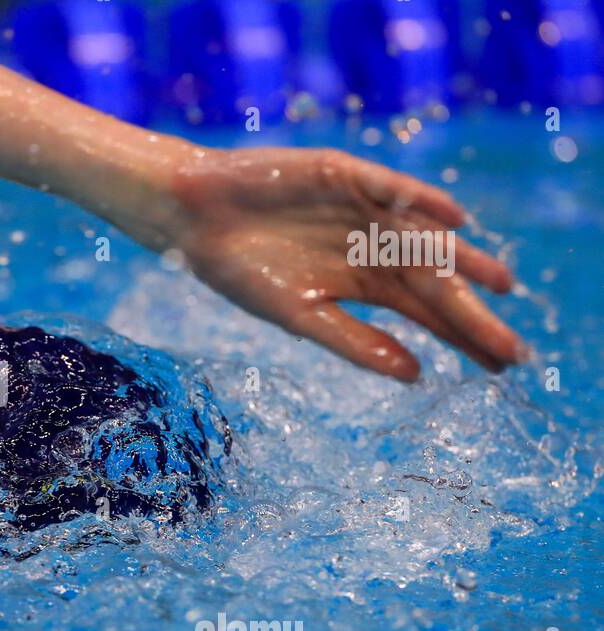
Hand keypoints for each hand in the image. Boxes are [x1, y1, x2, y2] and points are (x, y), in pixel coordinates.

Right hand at [104, 143, 523, 379]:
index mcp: (363, 284)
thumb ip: (355, 342)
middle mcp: (374, 248)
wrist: (195, 215)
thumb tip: (414, 375)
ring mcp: (364, 212)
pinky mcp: (345, 176)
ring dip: (465, 259)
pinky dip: (421, 201)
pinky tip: (452, 220)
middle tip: (513, 348)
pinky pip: (392, 189)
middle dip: (473, 312)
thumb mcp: (300, 316)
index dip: (462, 337)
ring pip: (425, 239)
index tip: (500, 368)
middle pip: (436, 282)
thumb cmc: (239, 269)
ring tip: (502, 284)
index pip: (425, 314)